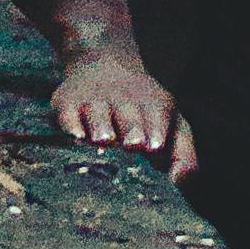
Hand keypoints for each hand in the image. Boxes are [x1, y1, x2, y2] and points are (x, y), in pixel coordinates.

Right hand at [51, 43, 195, 179]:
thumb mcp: (171, 125)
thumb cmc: (143, 112)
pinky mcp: (66, 102)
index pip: (157, 116)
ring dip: (101, 127)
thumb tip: (181, 183)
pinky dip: (71, 124)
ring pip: (98, 114)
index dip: (155, 130)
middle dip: (132, 129)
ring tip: (105, 139)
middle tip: (133, 143)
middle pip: (128, 117)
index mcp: (153, 105)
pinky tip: (76, 135)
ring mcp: (93, 100)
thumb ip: (183, 155)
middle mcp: (123, 100)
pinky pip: (67, 114)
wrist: (102, 65)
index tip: (154, 146)